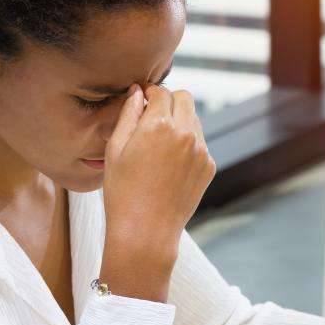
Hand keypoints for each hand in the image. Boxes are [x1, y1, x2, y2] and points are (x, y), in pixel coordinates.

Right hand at [98, 82, 215, 301]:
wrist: (145, 232)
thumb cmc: (123, 192)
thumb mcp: (115, 149)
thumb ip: (128, 114)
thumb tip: (137, 92)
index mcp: (159, 125)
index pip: (161, 92)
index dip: (149, 94)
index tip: (142, 102)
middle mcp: (185, 133)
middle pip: (185, 98)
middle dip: (169, 101)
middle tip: (153, 117)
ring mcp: (201, 151)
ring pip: (194, 120)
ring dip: (180, 122)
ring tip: (159, 146)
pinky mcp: (208, 167)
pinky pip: (199, 143)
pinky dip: (187, 145)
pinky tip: (169, 166)